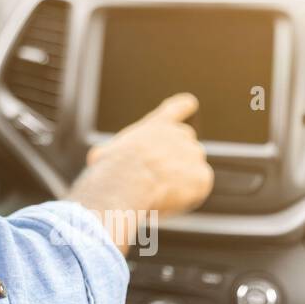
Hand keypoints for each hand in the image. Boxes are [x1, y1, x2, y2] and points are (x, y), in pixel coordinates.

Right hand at [66, 93, 213, 247]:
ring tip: (158, 193)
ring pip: (191, 169)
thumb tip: (102, 160)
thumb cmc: (110, 170)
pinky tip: (169, 199)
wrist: (126, 183)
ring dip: (180, 179)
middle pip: (187, 145)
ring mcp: (194, 154)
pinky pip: (198, 188)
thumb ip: (112, 153)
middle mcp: (180, 134)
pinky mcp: (202, 176)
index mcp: (157, 125)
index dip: (184, 106)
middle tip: (158, 178)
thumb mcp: (102, 154)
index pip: (178, 108)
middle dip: (177, 158)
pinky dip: (188, 196)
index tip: (191, 104)